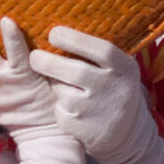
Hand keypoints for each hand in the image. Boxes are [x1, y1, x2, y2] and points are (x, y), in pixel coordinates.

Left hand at [28, 27, 156, 163]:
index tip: (53, 33)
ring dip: (56, 86)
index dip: (74, 39)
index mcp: (124, 68)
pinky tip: (73, 110)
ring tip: (64, 86)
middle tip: (35, 57)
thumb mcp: (118, 69)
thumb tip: (56, 29)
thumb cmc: (114, 90)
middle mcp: (113, 88)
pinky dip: (60, 108)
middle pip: (73, 71)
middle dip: (47, 61)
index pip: (100, 50)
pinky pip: (60, 111)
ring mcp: (98, 110)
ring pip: (62, 91)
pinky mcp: (84, 129)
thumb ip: (97, 53)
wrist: (128, 135)